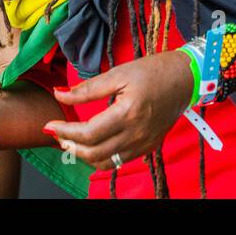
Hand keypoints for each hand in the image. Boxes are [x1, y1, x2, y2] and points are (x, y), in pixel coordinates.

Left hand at [45, 50, 194, 171]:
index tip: (50, 125)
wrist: (186, 78)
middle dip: (70, 146)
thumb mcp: (118, 73)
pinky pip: (120, 161)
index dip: (64, 131)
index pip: (87, 134)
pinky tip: (94, 144)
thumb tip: (59, 94)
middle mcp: (136, 135)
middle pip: (93, 153)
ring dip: (84, 155)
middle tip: (58, 133)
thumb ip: (88, 88)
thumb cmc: (154, 71)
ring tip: (72, 140)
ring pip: (105, 163)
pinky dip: (102, 157)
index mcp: (128, 114)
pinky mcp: (149, 146)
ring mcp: (144, 144)